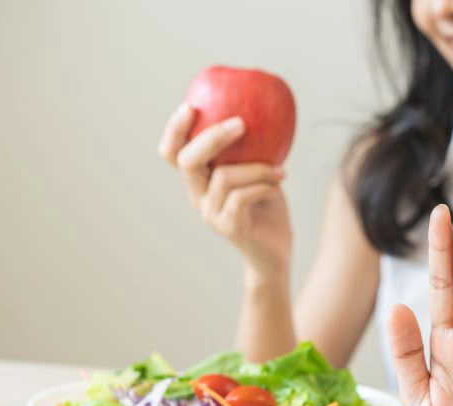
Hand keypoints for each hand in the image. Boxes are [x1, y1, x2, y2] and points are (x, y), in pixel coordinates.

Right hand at [158, 103, 292, 282]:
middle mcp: (199, 196)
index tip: (190, 106)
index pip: (172, 153)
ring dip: (257, 168)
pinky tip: (280, 184)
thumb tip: (262, 110)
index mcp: (200, 180)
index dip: (175, 130)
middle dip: (212, 137)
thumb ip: (251, 149)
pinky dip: (264, 185)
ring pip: (224, 177)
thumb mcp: (258, 172)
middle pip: (188, 160)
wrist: (276, 252)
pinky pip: (242, 196)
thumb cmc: (268, 207)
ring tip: (279, 170)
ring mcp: (211, 213)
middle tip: (241, 123)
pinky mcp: (229, 227)